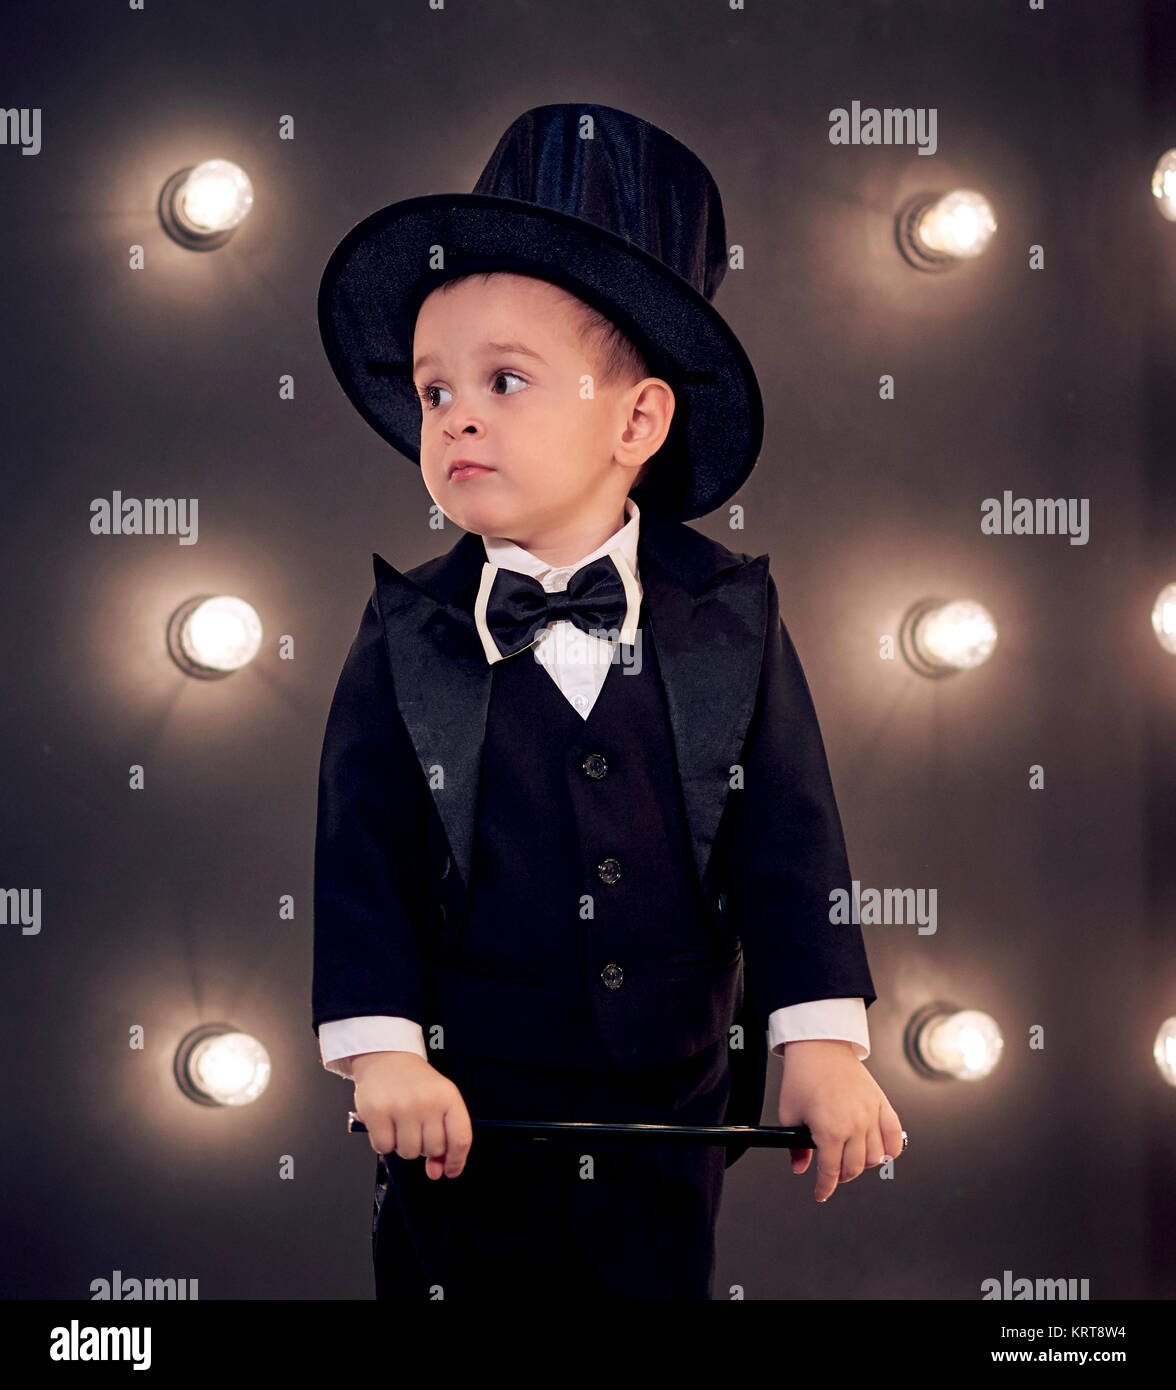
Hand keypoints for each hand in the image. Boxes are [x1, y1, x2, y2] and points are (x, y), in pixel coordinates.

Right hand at [350, 1051, 472, 1180]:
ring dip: (403, 1145)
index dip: (456, 1160)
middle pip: (433, 1149)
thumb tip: (437, 1171)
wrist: (386, 1056)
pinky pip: (384, 1147)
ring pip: (409, 1152)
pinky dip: (383, 1141)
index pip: (460, 1139)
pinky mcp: (377, 1112)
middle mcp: (427, 1101)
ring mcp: (401, 1106)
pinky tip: (386, 1124)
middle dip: (425, 1146)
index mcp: (448, 1096)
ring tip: (401, 1124)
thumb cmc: (414, 1082)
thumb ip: (443, 1135)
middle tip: (417, 1127)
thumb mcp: (438, 1100)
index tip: (450, 1170)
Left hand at [776, 1039, 903, 1202]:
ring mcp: (871, 1114)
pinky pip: (895, 1136)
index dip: (824, 1188)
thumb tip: (800, 1167)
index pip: (831, 1172)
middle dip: (842, 1176)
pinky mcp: (882, 1103)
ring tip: (851, 1160)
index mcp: (830, 1129)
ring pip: (876, 1157)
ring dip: (863, 1165)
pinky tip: (882, 1153)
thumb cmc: (803, 1076)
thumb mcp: (789, 1113)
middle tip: (833, 1173)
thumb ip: (795, 1146)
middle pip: (854, 1168)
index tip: (820, 1193)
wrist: (819, 1046)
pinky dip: (892, 1150)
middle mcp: (855, 1124)